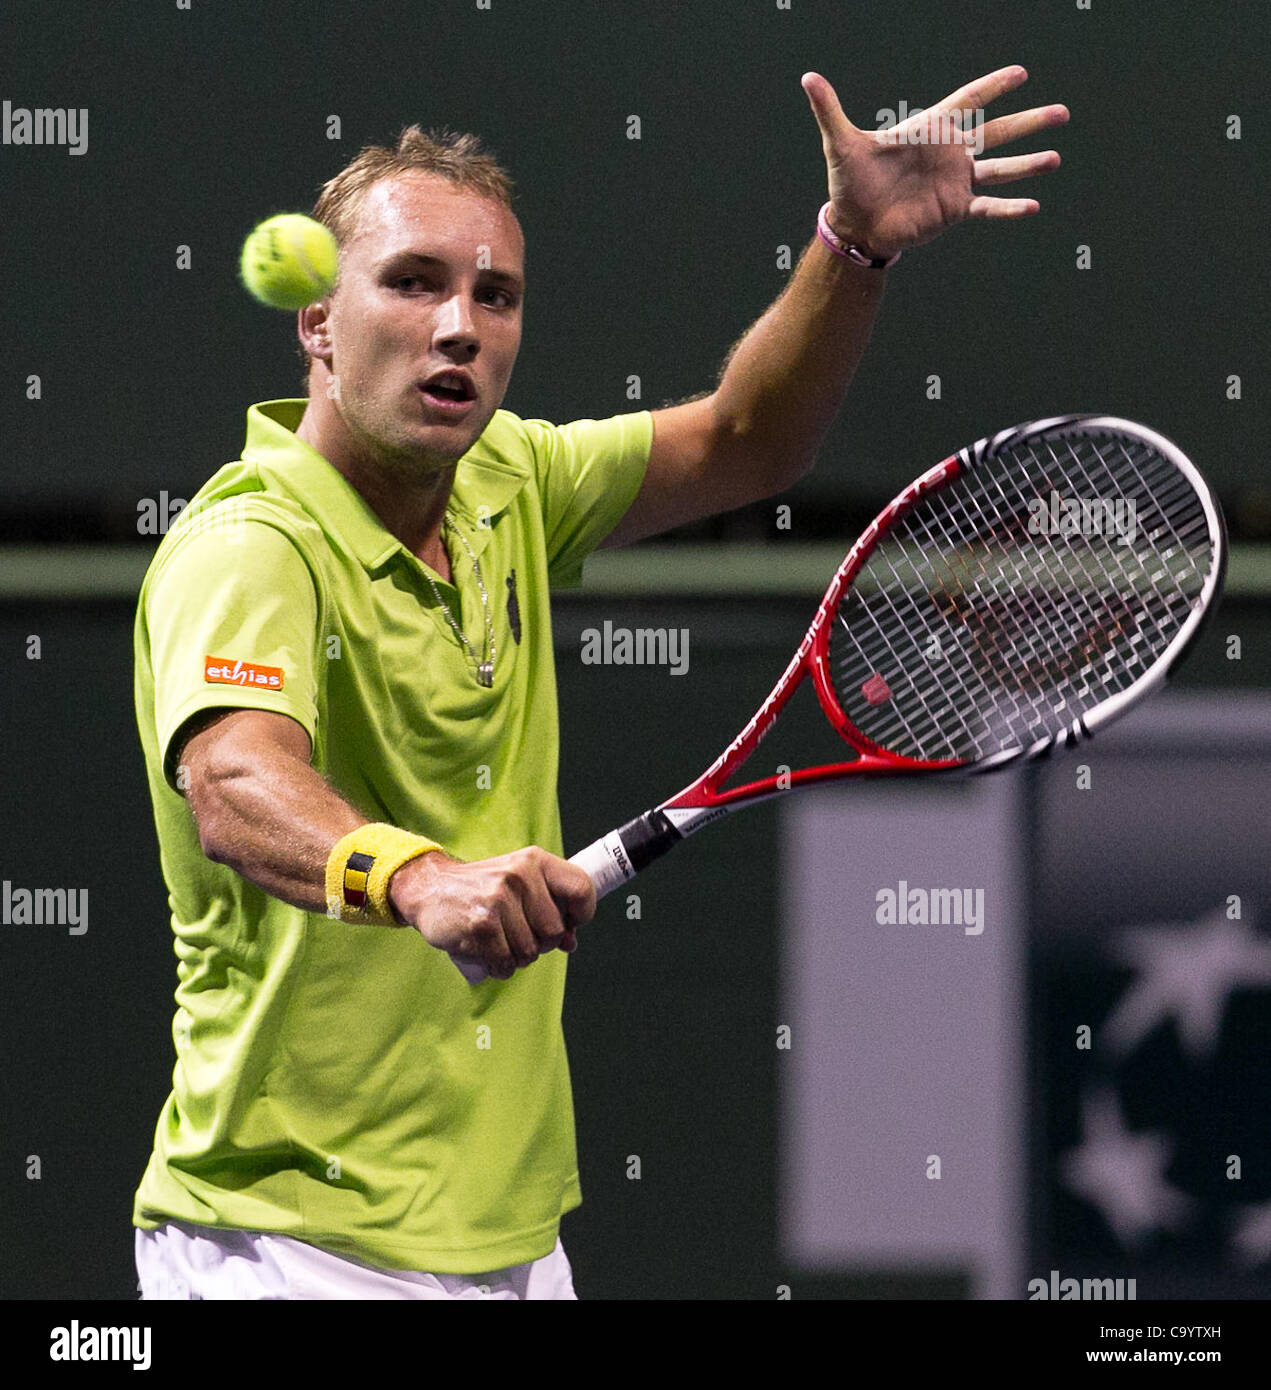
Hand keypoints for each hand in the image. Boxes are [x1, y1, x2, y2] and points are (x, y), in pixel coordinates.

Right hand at [388, 846, 595, 981]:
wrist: (429, 888)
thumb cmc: (481, 890)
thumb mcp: (519, 885)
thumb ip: (549, 908)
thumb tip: (571, 942)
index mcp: (534, 861)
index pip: (582, 889)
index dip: (581, 915)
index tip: (568, 924)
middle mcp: (519, 876)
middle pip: (555, 932)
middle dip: (539, 943)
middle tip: (516, 933)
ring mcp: (499, 900)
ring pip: (530, 953)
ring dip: (515, 957)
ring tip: (497, 941)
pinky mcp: (481, 926)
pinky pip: (506, 964)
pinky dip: (498, 967)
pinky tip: (485, 951)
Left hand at [801, 65, 1067, 259]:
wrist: (856, 225)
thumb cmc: (850, 182)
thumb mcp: (842, 143)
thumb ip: (830, 109)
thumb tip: (807, 77)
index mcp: (931, 129)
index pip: (969, 101)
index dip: (993, 87)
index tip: (1020, 73)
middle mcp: (950, 153)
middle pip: (997, 132)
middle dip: (1028, 122)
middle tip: (1062, 113)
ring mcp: (955, 182)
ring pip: (1000, 169)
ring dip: (1027, 164)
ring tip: (1055, 158)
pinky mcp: (954, 210)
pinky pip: (987, 206)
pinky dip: (1008, 207)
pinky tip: (1032, 206)